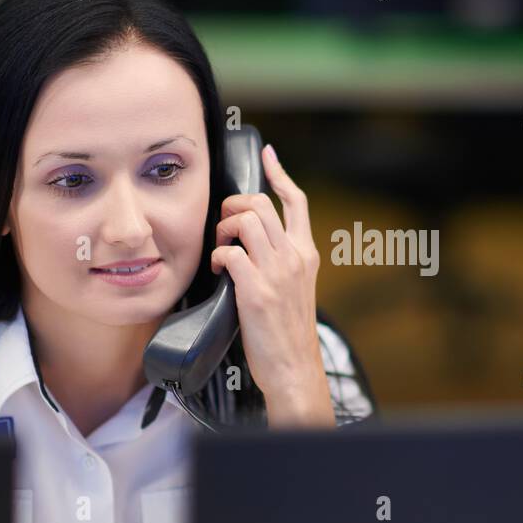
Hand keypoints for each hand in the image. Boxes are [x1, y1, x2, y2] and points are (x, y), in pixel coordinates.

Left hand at [210, 144, 334, 427]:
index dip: (279, 173)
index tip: (268, 154)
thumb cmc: (288, 333)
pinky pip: (229, 252)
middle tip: (223, 226)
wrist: (294, 369)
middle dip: (232, 205)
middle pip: (260, 203)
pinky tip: (217, 271)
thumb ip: (282, 262)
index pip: (296, 201)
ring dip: (222, 229)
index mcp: (306, 253)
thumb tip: (252, 243)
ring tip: (218, 248)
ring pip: (245, 220)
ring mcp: (277, 272)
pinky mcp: (257, 291)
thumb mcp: (296, 289)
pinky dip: (216, 256)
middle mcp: (295, 256)